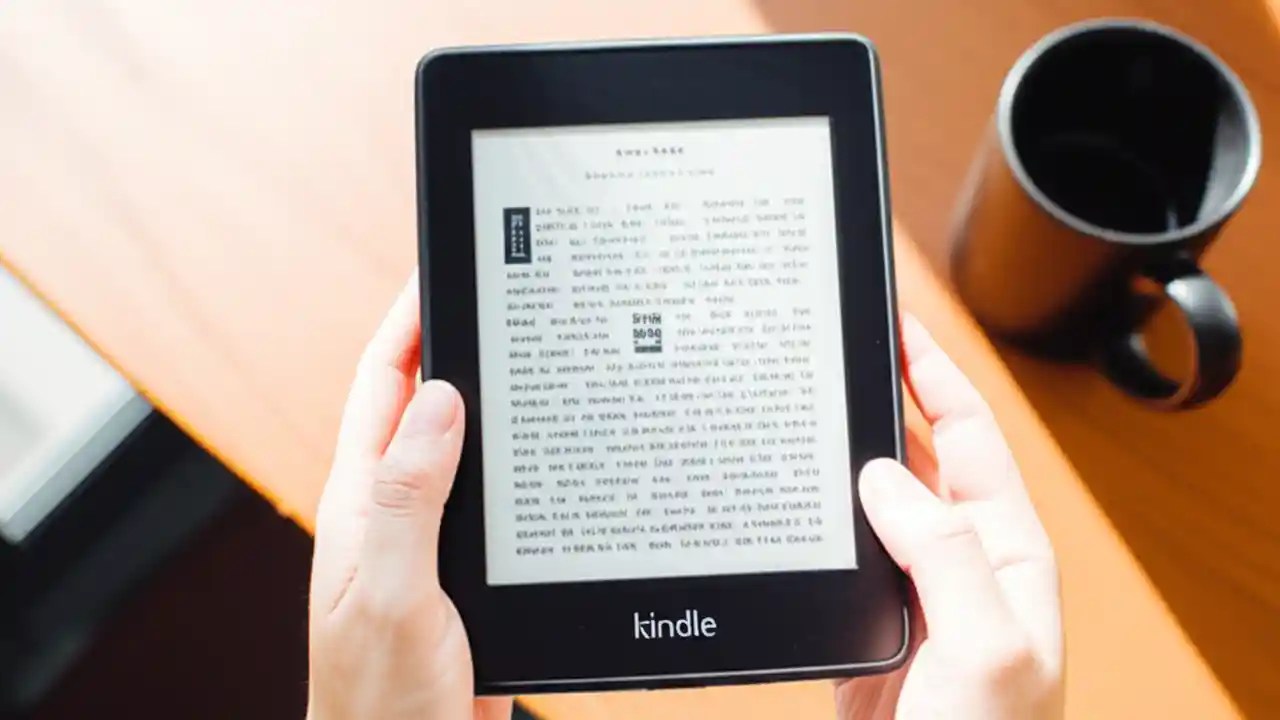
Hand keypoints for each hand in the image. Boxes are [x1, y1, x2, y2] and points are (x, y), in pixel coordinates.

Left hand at [307, 275, 510, 719]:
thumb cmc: (381, 706)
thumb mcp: (392, 598)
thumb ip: (408, 501)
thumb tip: (438, 401)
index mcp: (362, 505)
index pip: (382, 384)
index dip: (410, 319)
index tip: (442, 267)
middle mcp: (393, 513)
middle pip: (423, 403)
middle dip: (457, 341)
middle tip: (508, 296)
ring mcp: (429, 542)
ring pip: (463, 447)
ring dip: (495, 400)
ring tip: (541, 355)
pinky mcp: (464, 574)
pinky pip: (490, 496)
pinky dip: (520, 463)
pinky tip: (558, 458)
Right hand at [836, 315, 1063, 719]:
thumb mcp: (984, 648)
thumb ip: (942, 552)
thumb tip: (886, 476)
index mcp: (1007, 554)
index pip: (972, 437)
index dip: (936, 374)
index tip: (896, 325)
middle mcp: (962, 562)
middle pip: (921, 455)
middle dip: (885, 398)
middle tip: (838, 349)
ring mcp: (914, 591)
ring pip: (876, 498)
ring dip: (846, 452)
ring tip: (810, 403)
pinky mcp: (870, 623)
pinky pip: (844, 549)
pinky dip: (818, 514)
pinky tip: (792, 495)